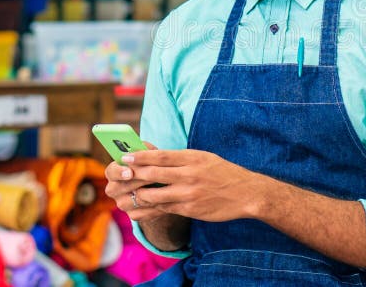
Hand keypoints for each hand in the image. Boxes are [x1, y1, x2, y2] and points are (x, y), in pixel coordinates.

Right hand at [103, 142, 166, 221]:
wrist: (163, 186)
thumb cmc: (154, 165)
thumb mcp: (151, 154)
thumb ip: (146, 149)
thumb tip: (144, 147)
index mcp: (115, 172)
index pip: (111, 171)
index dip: (119, 172)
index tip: (130, 172)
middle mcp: (114, 189)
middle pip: (116, 188)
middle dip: (135, 182)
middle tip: (151, 178)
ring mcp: (122, 203)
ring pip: (128, 202)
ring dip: (145, 194)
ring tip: (160, 186)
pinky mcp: (133, 215)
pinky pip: (140, 213)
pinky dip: (152, 206)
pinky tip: (163, 199)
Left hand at [121, 148, 267, 222]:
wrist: (247, 193)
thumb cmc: (223, 173)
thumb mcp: (204, 158)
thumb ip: (182, 158)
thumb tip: (154, 158)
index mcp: (193, 158)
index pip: (161, 156)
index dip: (141, 156)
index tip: (125, 156)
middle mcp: (190, 175)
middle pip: (154, 175)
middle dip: (133, 174)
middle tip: (118, 174)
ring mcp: (189, 193)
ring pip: (155, 195)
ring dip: (136, 195)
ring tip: (122, 195)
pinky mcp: (190, 209)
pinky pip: (164, 209)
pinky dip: (148, 209)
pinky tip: (137, 209)